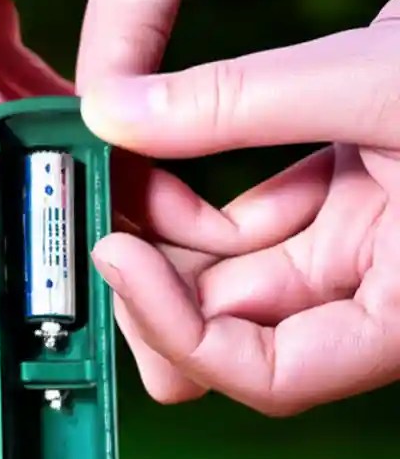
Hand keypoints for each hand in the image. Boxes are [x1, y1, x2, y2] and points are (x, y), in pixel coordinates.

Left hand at [83, 0, 399, 415]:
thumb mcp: (383, 84)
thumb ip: (246, 101)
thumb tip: (120, 111)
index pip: (272, 374)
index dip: (181, 333)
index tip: (118, 261)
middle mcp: (377, 291)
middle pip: (233, 330)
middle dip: (154, 290)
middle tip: (88, 228)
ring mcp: (362, 245)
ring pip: (234, 274)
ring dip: (168, 238)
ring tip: (111, 179)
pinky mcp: (352, 198)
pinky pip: (256, 219)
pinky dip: (202, 196)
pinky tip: (160, 153)